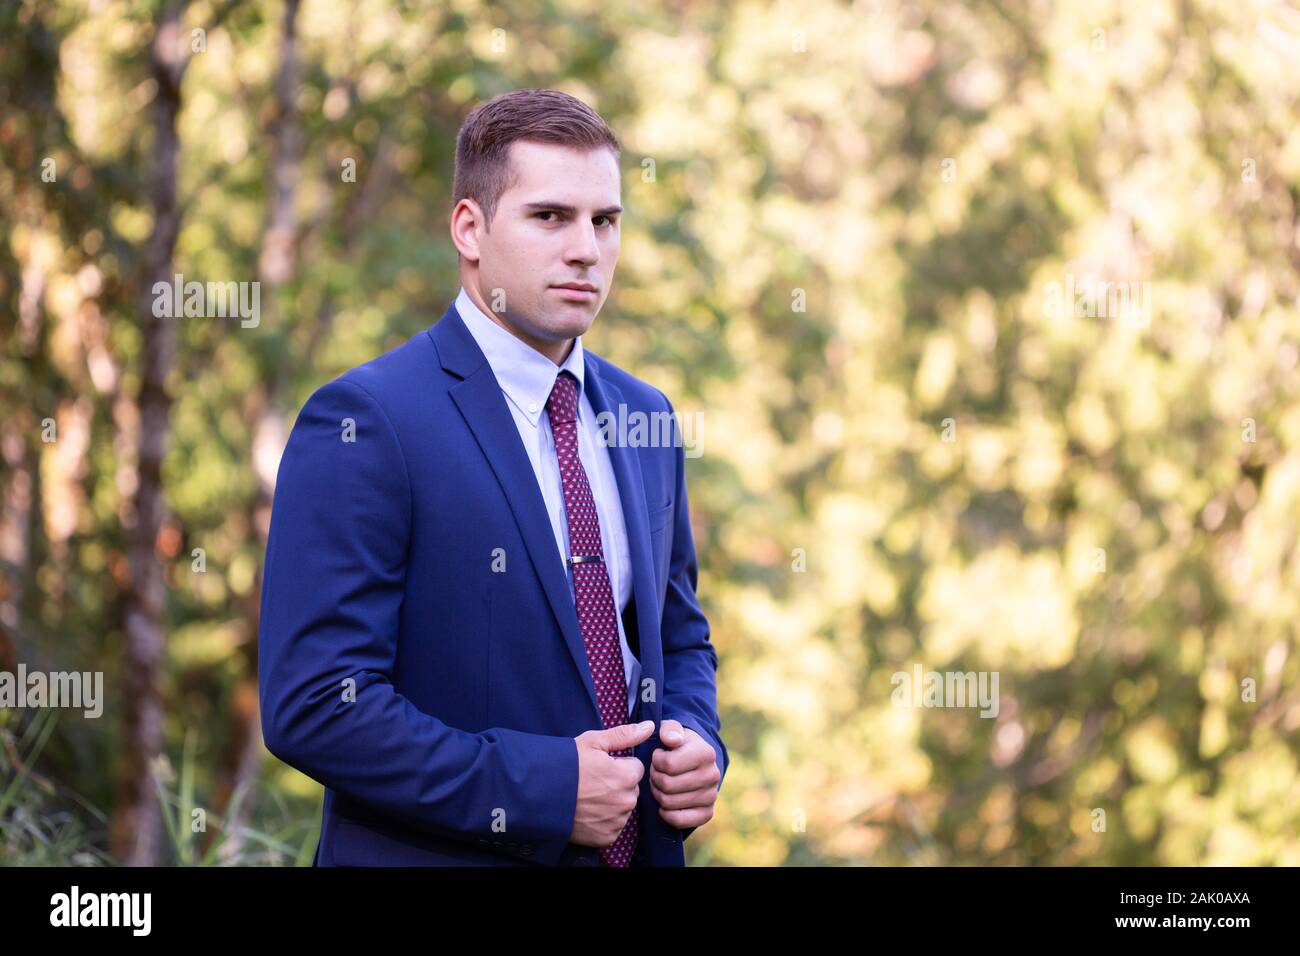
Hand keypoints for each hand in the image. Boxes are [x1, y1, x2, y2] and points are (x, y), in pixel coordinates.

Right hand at [570, 720, 654, 847]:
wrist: (539, 794)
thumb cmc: (566, 764)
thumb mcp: (594, 742)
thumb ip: (625, 735)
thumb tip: (650, 726)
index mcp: (628, 776)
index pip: (636, 769)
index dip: (619, 765)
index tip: (601, 767)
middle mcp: (626, 801)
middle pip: (631, 789)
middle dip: (617, 785)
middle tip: (593, 782)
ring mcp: (616, 821)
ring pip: (623, 808)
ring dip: (612, 803)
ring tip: (588, 797)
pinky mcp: (606, 837)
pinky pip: (614, 826)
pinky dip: (604, 821)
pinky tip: (588, 812)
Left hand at [650, 719, 719, 830]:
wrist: (695, 763)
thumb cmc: (678, 745)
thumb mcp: (673, 730)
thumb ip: (670, 729)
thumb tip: (672, 739)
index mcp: (705, 753)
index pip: (667, 764)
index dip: (656, 761)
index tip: (658, 757)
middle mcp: (712, 775)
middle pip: (666, 785)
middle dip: (654, 778)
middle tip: (656, 772)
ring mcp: (712, 795)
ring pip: (669, 803)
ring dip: (658, 794)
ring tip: (660, 784)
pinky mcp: (707, 813)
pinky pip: (679, 820)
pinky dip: (666, 814)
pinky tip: (665, 803)